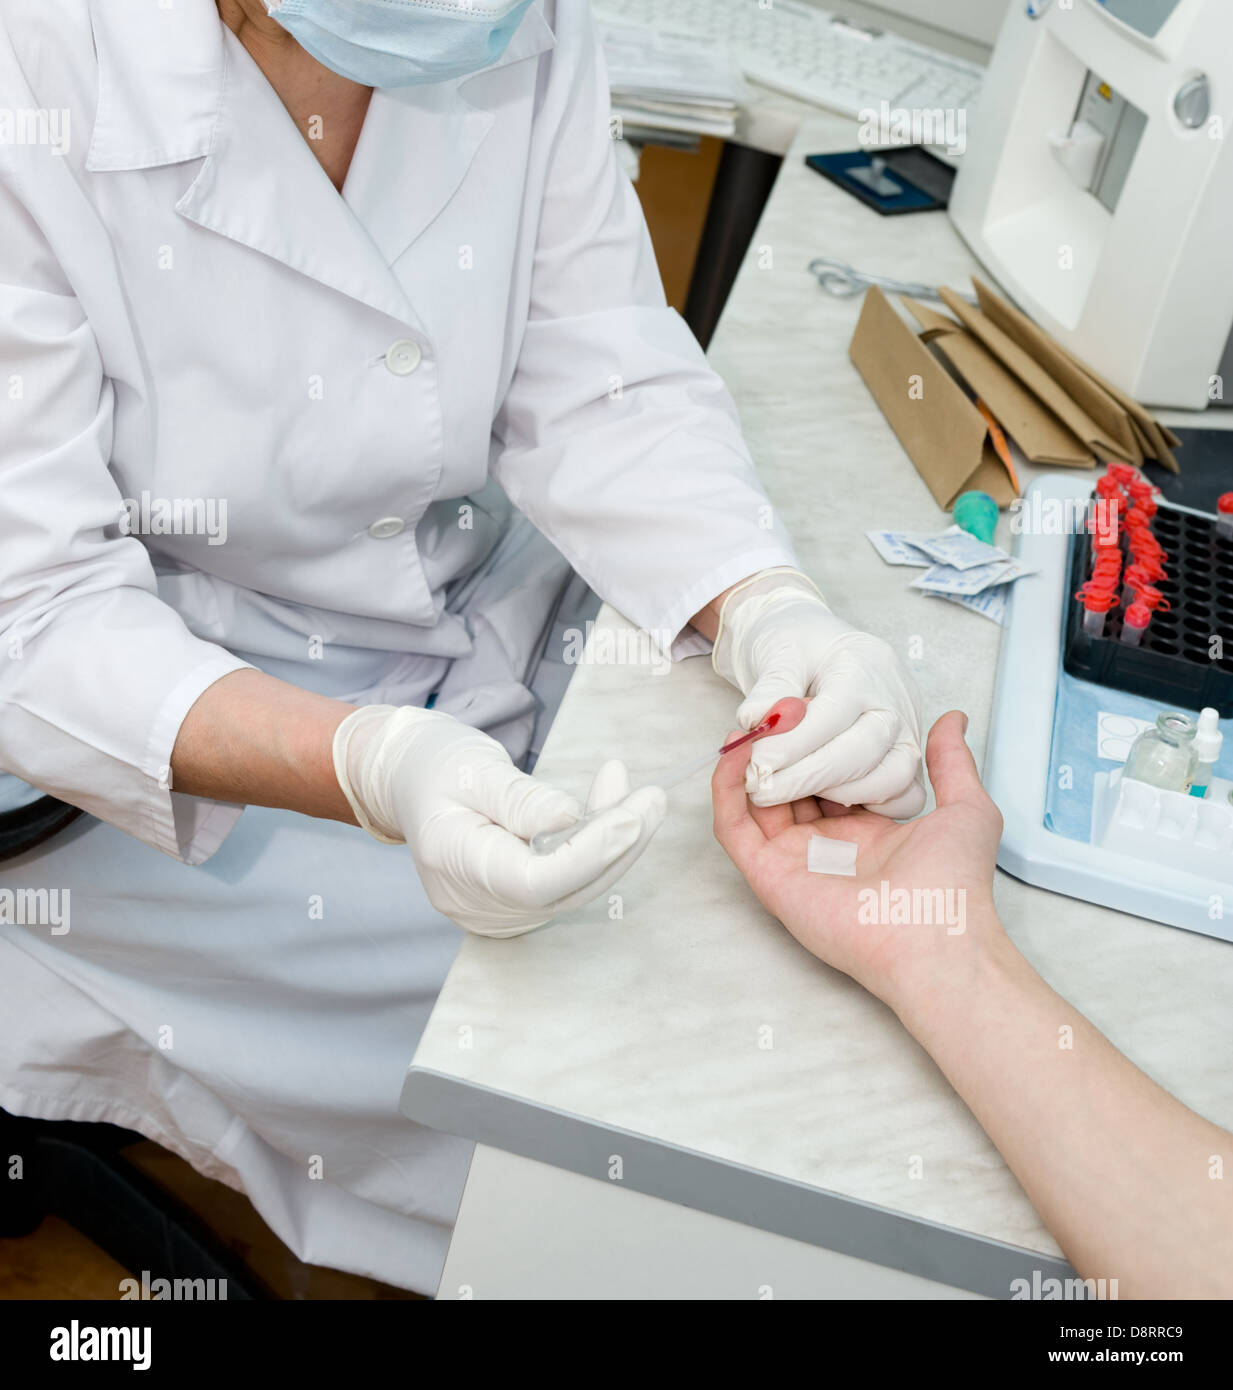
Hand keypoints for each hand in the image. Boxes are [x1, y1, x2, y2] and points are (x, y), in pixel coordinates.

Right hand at [334, 705, 665, 936]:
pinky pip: (566, 879)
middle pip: (563, 888)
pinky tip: (613, 801)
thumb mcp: (472, 767)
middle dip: (617, 845)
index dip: (587, 854)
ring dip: (615, 843)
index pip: (532, 880)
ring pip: (572, 887)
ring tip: (643, 794)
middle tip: (653, 798)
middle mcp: (475, 901)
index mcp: (453, 864)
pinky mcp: (515, 900)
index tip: (629, 816)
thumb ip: (521, 800)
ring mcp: (495, 908)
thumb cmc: (435, 765)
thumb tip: (573, 821)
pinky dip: (595, 844)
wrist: (407, 780)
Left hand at [711, 570, 924, 817]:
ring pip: (892, 777)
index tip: (756, 765)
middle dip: (807, 777)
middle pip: (862, 751)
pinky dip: (873, 803)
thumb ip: (769, 689)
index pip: (830, 716)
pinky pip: (907, 794)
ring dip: (839, 793)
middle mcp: (895, 700)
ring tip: (793, 789)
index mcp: (862, 666)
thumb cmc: (800, 646)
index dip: (791, 746)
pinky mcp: (909, 754)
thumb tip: (754, 722)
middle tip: (763, 789)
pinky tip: (831, 798)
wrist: (821, 645)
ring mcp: (908, 729)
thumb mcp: (777, 652)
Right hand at [712, 709, 1001, 1010]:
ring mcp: (793, 861)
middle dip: (781, 744)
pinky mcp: (769, 876)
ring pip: (754, 802)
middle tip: (781, 705)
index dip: (817, 740)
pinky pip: (733, 828)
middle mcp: (825, 845)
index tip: (813, 705)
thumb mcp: (966, 806)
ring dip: (748, 759)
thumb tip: (953, 718)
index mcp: (866, 831)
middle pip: (788, 784)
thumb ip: (952, 762)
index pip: (828, 776)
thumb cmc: (954, 883)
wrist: (935, 935)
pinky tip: (735, 753)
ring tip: (753, 721)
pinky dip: (725, 789)